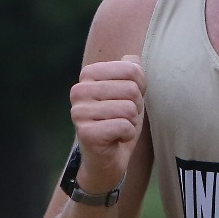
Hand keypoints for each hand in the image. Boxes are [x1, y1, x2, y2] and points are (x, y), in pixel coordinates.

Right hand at [70, 54, 144, 192]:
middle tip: (122, 118)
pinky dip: (127, 135)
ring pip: (128, 109)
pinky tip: (116, 139)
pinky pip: (124, 126)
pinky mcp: (85, 133)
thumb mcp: (129, 92)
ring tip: (118, 128)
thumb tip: (133, 59)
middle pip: (131, 89)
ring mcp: (79, 112)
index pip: (131, 69)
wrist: (108, 159)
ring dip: (131, 123)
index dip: (139, 88)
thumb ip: (132, 71)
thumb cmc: (119, 121)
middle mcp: (79, 90)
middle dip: (135, 108)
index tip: (127, 101)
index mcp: (88, 74)